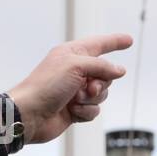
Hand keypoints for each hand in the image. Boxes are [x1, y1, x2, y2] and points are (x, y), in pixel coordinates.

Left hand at [7, 33, 131, 144]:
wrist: (28, 115)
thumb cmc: (45, 86)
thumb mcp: (76, 65)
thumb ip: (101, 65)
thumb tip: (118, 71)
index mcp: (71, 54)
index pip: (98, 44)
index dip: (114, 42)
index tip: (127, 41)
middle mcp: (73, 71)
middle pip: (105, 74)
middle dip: (101, 83)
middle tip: (89, 87)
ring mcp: (74, 91)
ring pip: (101, 94)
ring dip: (91, 99)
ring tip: (74, 100)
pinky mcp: (73, 109)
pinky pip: (93, 110)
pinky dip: (85, 111)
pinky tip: (71, 111)